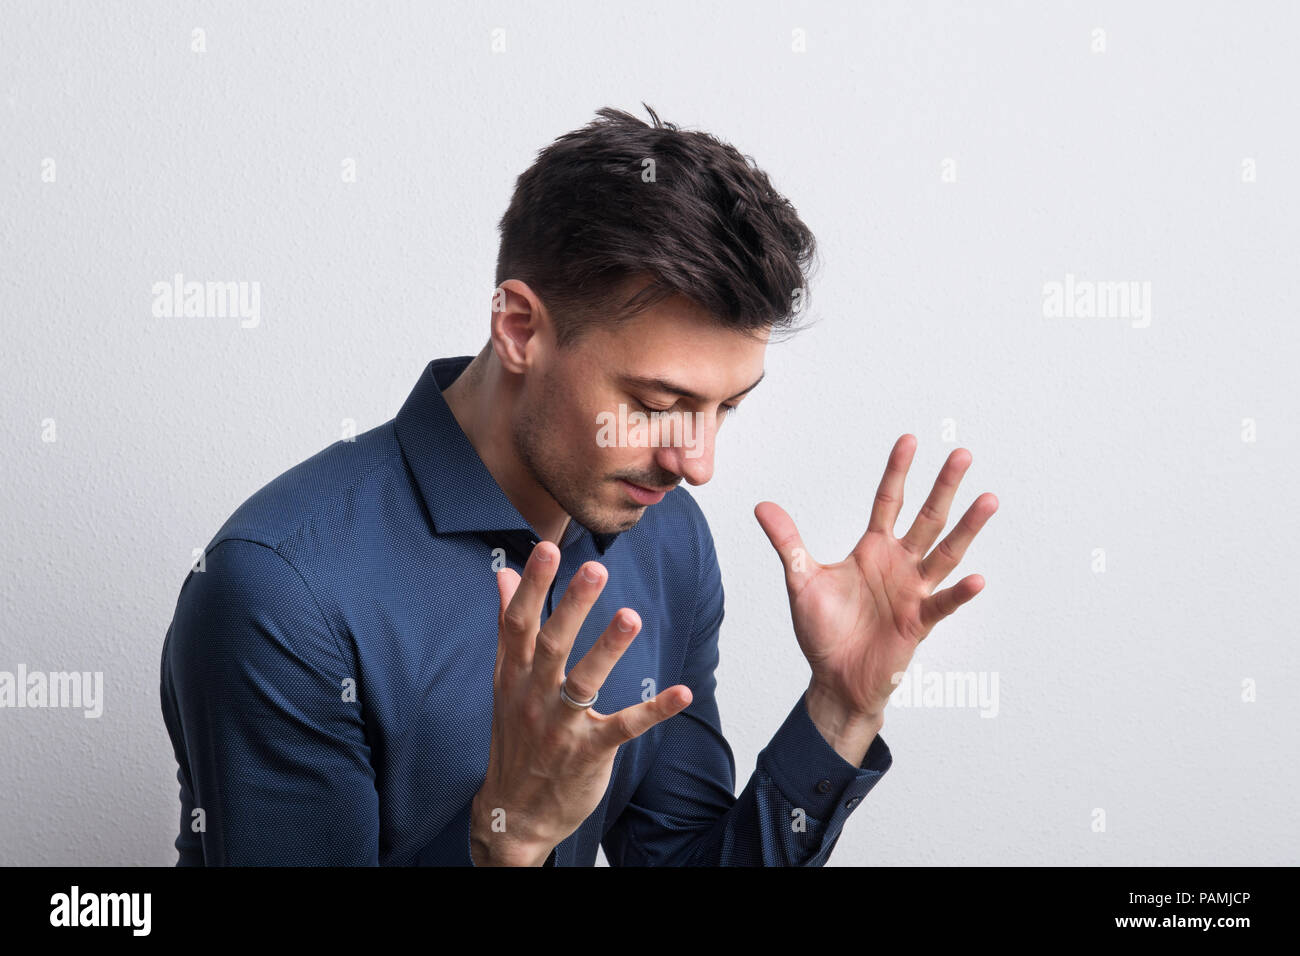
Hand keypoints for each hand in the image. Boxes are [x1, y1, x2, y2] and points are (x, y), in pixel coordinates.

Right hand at [472, 541, 693, 865]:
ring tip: (630, 616)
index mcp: (513, 675)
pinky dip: (654, 711)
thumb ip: (508, 626)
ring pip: (583, 682)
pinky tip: (682, 693)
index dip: (533, 586)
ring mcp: (561, 727)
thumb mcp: (504, 681)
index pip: (518, 623)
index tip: (546, 549)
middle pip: (551, 644)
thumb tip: (504, 575)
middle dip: (572, 605)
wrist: (514, 814)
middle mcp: (533, 696)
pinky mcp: (589, 753)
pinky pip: (624, 728)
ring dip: (607, 649)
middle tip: (594, 567)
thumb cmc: (514, 737)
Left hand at [755, 434, 997, 727]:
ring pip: (945, 553)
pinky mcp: (918, 623)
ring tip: (988, 500)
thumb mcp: (800, 580)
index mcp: (873, 550)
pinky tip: (976, 579)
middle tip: (962, 454)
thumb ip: (788, 542)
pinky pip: (943, 604)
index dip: (898, 471)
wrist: (834, 679)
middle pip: (926, 518)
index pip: (889, 501)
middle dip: (943, 486)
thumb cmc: (823, 631)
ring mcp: (913, 592)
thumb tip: (762, 506)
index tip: (909, 439)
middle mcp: (899, 565)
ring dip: (966, 528)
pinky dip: (959, 593)